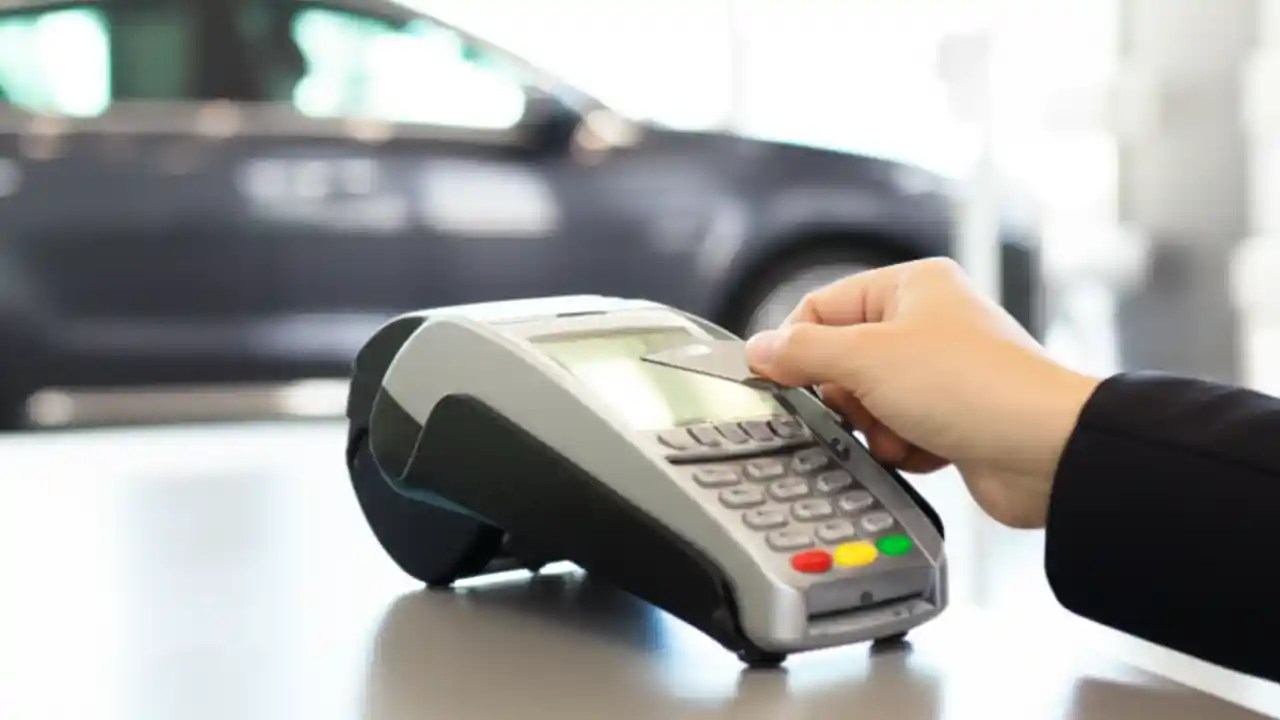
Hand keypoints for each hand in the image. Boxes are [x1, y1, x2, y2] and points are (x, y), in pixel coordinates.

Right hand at [744, 258, 1098, 527]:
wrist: (1045, 451)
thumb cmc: (975, 386)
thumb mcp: (868, 359)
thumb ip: (803, 353)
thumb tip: (760, 349)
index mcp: (909, 286)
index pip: (822, 307)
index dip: (797, 346)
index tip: (781, 380)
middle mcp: (926, 323)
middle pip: (841, 361)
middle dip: (848, 397)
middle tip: (866, 407)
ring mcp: (939, 372)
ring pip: (867, 403)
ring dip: (875, 427)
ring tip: (906, 431)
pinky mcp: (951, 417)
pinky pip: (897, 432)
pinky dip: (903, 446)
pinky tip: (928, 447)